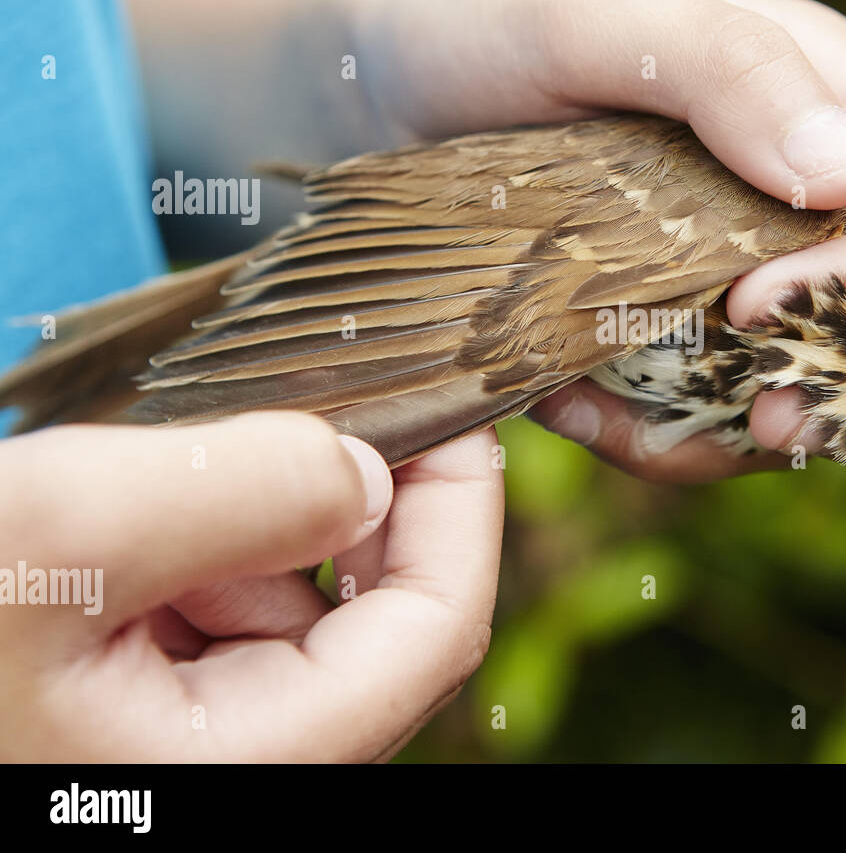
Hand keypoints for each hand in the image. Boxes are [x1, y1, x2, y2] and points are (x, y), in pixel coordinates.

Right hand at [0, 414, 501, 760]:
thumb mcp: (53, 536)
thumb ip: (234, 491)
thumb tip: (363, 469)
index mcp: (248, 766)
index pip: (435, 632)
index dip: (464, 507)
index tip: (454, 406)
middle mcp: (236, 770)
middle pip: (372, 619)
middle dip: (349, 499)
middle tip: (314, 402)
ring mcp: (185, 747)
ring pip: (288, 610)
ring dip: (255, 519)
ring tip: (167, 468)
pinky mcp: (133, 719)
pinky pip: (213, 618)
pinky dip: (197, 548)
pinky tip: (128, 515)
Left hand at [322, 0, 845, 476]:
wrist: (370, 98)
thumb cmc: (479, 28)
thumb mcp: (591, 16)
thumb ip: (724, 69)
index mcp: (819, 95)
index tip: (761, 312)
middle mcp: (799, 192)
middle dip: (833, 388)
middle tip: (755, 424)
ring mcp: (739, 270)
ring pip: (803, 386)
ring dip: (728, 430)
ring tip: (614, 415)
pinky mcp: (676, 332)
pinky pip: (710, 414)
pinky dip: (656, 435)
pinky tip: (573, 405)